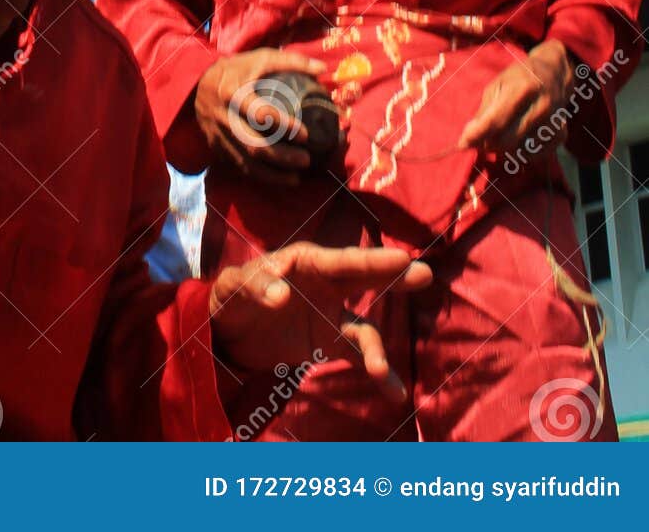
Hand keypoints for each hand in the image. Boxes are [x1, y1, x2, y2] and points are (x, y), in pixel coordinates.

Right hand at [194, 49, 328, 185]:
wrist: (198, 84)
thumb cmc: (237, 70)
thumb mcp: (260, 58)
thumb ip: (291, 62)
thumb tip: (322, 69)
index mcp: (234, 93)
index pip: (260, 114)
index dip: (284, 126)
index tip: (305, 134)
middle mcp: (224, 117)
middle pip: (253, 145)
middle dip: (282, 157)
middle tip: (306, 160)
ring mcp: (219, 135)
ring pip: (246, 162)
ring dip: (272, 174)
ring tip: (296, 178)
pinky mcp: (216, 147)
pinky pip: (238, 166)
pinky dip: (259, 176)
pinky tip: (277, 178)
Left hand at [209, 241, 431, 399]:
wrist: (228, 331)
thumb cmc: (233, 294)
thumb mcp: (234, 285)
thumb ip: (256, 285)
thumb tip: (281, 294)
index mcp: (306, 261)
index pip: (340, 260)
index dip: (370, 261)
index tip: (400, 260)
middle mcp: (327, 284)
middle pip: (364, 281)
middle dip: (393, 277)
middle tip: (424, 274)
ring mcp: (332, 315)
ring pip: (363, 328)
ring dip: (376, 349)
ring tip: (381, 371)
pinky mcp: (329, 343)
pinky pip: (357, 358)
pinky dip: (377, 374)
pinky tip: (395, 393)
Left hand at [458, 40, 573, 152]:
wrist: (553, 75)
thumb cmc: (518, 78)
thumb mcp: (497, 85)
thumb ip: (484, 111)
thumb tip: (469, 138)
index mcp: (522, 89)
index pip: (496, 120)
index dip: (477, 135)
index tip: (462, 144)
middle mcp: (541, 106)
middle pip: (507, 140)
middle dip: (488, 144)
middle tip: (480, 140)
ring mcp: (554, 122)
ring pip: (520, 151)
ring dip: (503, 149)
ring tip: (500, 134)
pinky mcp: (561, 135)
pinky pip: (534, 155)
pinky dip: (520, 151)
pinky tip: (518, 137)